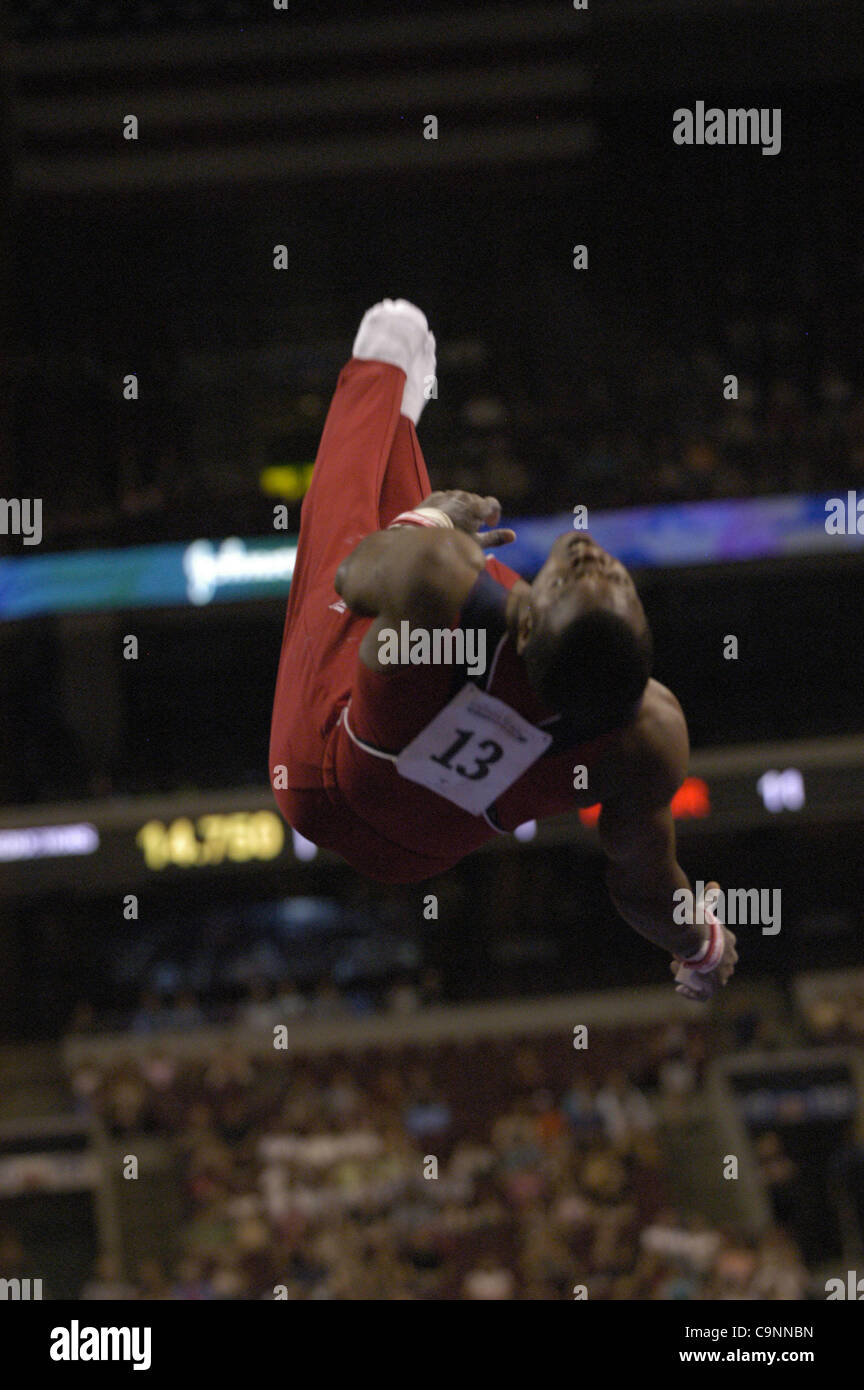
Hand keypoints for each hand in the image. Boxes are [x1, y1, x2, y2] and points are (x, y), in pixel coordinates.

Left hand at [419, 491, 515, 548]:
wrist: (422, 535)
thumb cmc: (452, 542)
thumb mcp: (476, 543)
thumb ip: (495, 538)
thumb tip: (513, 536)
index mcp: (478, 507)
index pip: (494, 503)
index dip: (494, 513)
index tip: (490, 523)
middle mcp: (465, 496)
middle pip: (477, 501)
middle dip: (478, 512)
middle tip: (473, 526)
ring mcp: (449, 494)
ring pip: (462, 499)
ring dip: (463, 508)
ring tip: (457, 523)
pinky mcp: (436, 496)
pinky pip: (447, 499)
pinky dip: (449, 506)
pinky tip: (444, 519)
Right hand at [670, 882, 737, 1001]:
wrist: (698, 938)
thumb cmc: (699, 923)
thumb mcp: (704, 909)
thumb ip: (710, 896)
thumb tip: (714, 884)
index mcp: (729, 942)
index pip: (722, 950)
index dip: (705, 950)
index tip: (691, 947)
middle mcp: (730, 960)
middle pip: (715, 966)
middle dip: (699, 964)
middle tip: (682, 957)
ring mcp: (723, 974)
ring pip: (707, 979)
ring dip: (692, 975)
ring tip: (678, 966)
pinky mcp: (714, 986)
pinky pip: (703, 994)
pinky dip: (692, 993)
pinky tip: (681, 988)